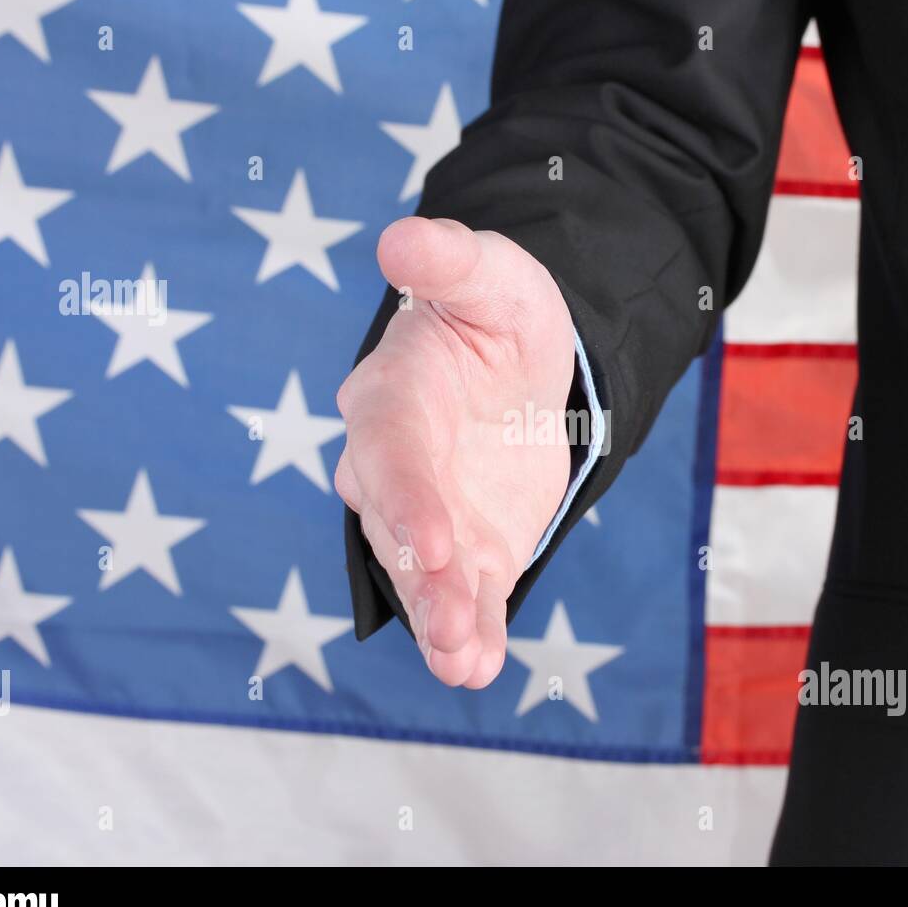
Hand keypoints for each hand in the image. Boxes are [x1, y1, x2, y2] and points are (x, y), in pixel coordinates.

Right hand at [335, 217, 576, 687]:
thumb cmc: (496, 317)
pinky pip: (464, 595)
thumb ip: (451, 262)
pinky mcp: (464, 549)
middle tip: (453, 624)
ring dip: (441, 619)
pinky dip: (471, 633)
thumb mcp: (493, 277)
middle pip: (396, 527)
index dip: (407, 497)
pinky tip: (480, 668)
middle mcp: (392, 467)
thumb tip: (402, 238)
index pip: (389, 453)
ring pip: (423, 574)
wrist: (518, 370)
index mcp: (390, 398)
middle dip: (422, 577)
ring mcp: (426, 515)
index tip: (433, 542)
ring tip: (464, 663)